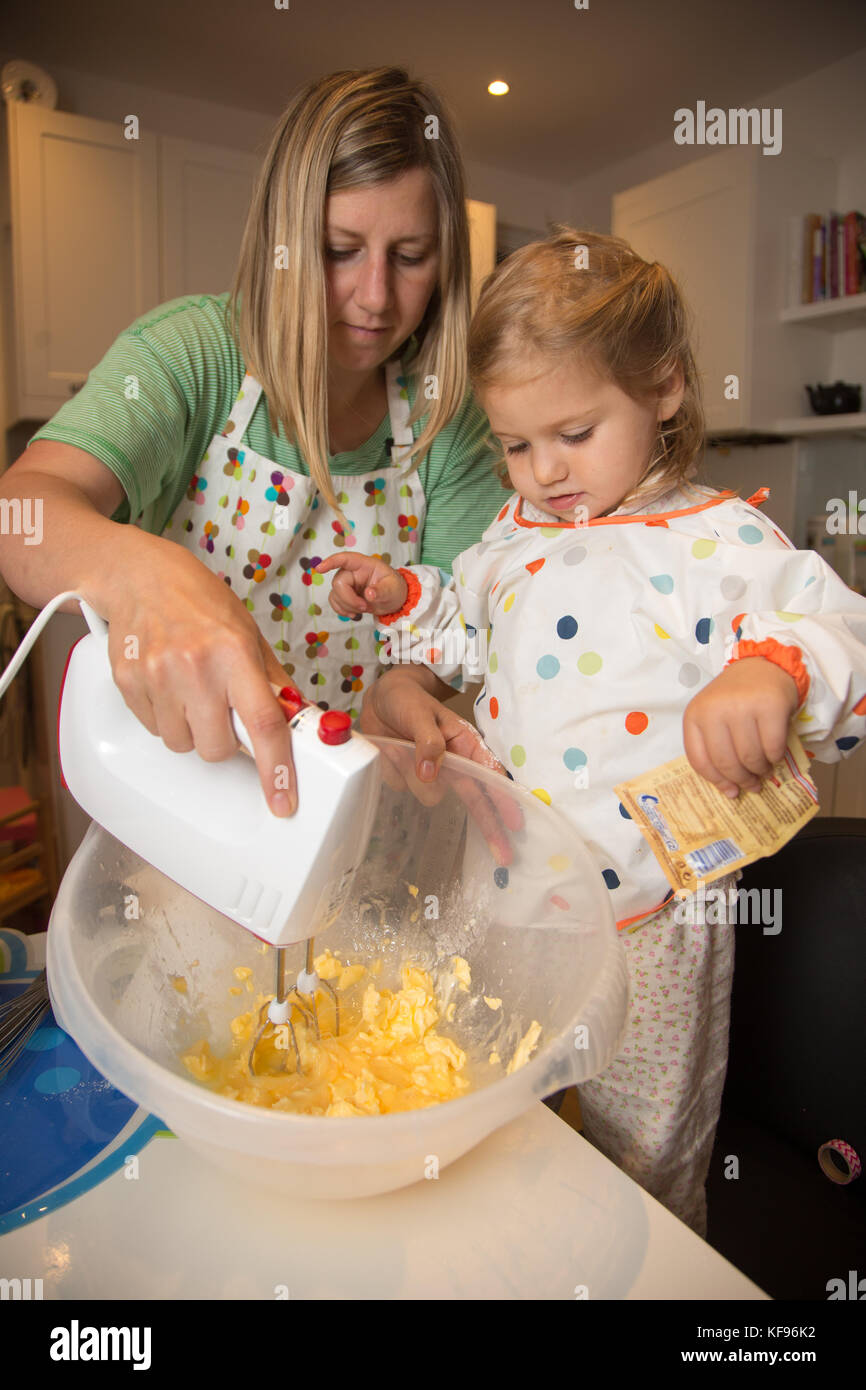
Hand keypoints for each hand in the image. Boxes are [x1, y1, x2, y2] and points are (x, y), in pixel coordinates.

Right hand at [103, 533, 297, 815]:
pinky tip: (167, 686)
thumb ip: (272, 682)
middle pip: (216, 748)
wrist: (141, 577)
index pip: (263, 723)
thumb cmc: (199, 602)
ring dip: (192, 730)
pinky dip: (164, 718)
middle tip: (221, 710)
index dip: (276, 769)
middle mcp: (194, 666)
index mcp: (234, 654)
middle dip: (224, 740)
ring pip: (182, 744)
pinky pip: (153, 729)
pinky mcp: (128, 682)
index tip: (282, 800)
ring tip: (191, 691)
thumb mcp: (248, 634)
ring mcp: (157, 676)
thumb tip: (297, 721)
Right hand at [315, 552, 406, 616]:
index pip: (345, 559)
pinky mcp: (344, 594)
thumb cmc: (394, 588)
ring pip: (335, 594)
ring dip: (347, 606)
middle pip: (338, 583)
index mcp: (364, 564)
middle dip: (349, 599)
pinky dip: (343, 610)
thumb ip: (382, 591)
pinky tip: (354, 614)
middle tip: (365, 607)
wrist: (393, 600)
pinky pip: (335, 602)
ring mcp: (347, 583)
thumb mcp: (393, 589)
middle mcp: (352, 572)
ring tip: (364, 609)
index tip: (319, 569)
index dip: (330, 562)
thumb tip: (369, 594)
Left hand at [360, 665, 522, 864]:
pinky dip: (392, 770)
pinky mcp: (408, 779)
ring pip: (429, 795)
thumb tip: (431, 773)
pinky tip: (388, 750)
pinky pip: (401, 788)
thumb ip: (427, 742)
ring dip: (410, 773)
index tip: (516, 822)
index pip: (489, 774)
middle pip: (475, 800)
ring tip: (396, 743)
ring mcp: (431, 774)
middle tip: (504, 856)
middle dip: (490, 827)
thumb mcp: (419, 713)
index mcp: (464, 744)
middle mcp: (453, 763)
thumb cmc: (407, 700)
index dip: (503, 798)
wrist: (380, 698)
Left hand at [683, 657, 799, 797]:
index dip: (716, 781)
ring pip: (750, 757)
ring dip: (760, 770)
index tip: (731, 791)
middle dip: (742, 779)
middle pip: (726, 762)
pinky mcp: (770, 705)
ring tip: (764, 769)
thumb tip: (730, 790)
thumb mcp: (714, 719)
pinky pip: (773, 746)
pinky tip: (775, 754)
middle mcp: (714, 709)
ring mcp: (742, 706)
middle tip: (753, 784)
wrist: (764, 666)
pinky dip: (776, 757)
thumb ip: (715, 748)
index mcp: (695, 715)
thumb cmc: (737, 699)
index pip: (700, 760)